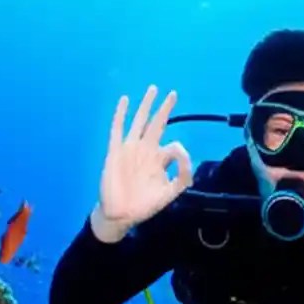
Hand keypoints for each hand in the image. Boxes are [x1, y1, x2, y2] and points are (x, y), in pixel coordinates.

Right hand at [92, 85, 192, 242]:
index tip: (181, 159)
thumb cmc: (144, 205)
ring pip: (140, 121)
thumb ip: (182, 177)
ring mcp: (131, 148)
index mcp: (160, 160)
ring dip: (146, 105)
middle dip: (165, 109)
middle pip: (158, 124)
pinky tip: (124, 100)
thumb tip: (187, 158)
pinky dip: (121, 114)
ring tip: (153, 89)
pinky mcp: (116, 151)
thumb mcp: (170, 193)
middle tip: (173, 93)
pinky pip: (118, 129)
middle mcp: (146, 150)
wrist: (120, 215)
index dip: (181, 152)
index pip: (174, 146)